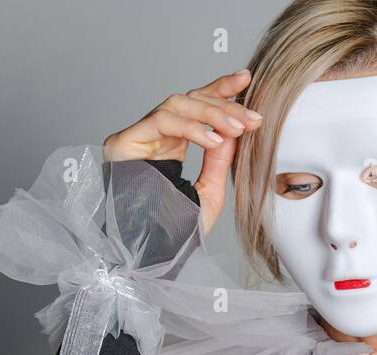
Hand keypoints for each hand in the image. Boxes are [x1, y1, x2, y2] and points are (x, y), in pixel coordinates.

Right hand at [102, 69, 261, 235]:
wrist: (152, 252)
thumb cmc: (177, 230)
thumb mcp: (209, 192)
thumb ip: (219, 160)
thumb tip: (234, 129)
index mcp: (172, 142)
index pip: (196, 106)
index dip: (220, 89)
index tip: (246, 79)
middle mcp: (154, 134)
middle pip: (189, 100)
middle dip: (224, 104)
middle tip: (252, 117)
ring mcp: (138, 136)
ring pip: (177, 104)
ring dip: (211, 114)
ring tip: (237, 130)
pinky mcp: (124, 140)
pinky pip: (161, 121)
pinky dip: (191, 128)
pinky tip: (213, 140)